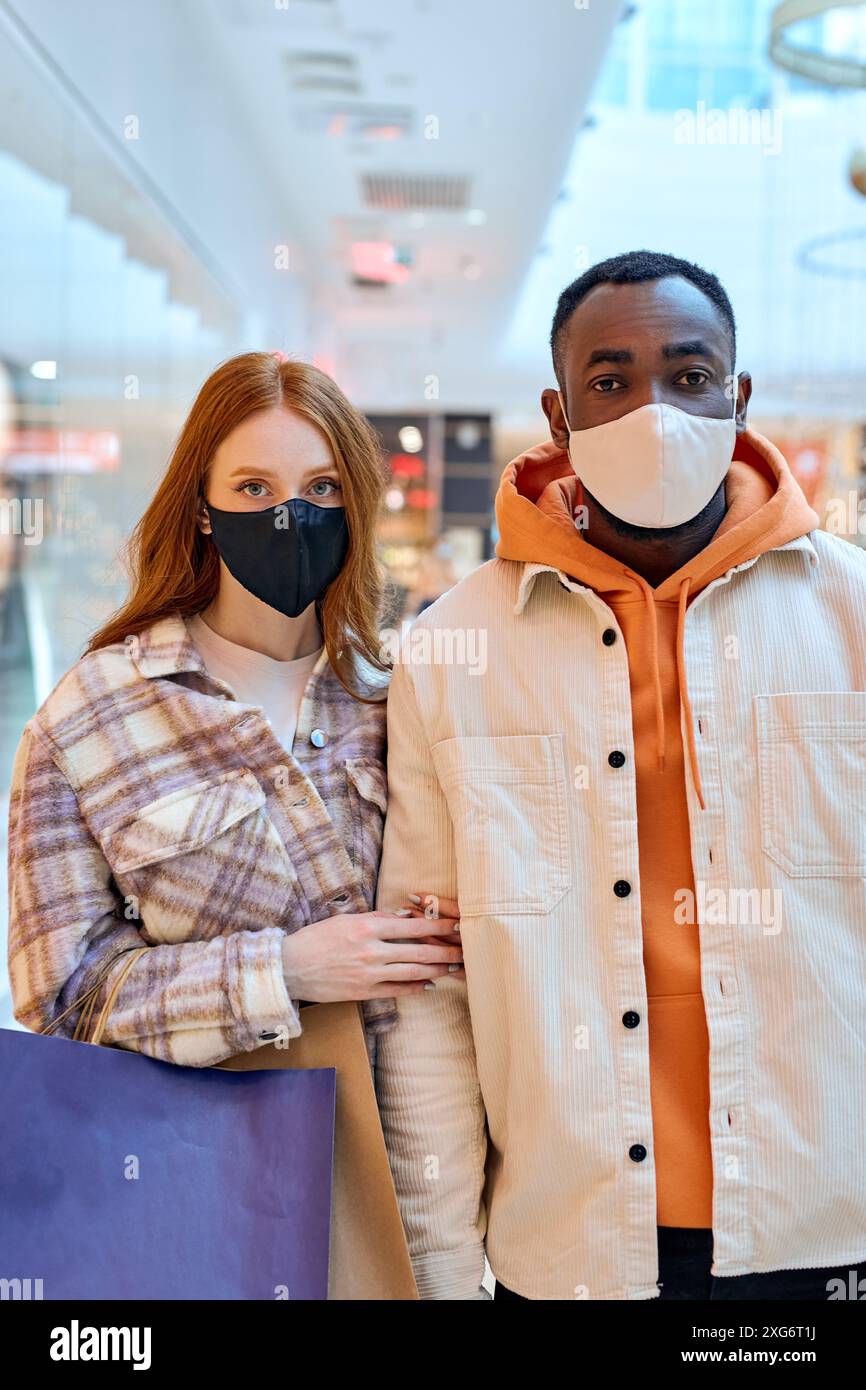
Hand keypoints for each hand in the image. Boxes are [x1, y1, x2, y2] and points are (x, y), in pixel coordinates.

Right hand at [280, 907, 462, 1002]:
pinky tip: (430, 985)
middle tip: (466, 950)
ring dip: (437, 969)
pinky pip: (396, 990)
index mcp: (367, 927)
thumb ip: (376, 918)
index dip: (439, 927)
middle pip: (419, 951)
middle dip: (446, 950)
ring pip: (412, 971)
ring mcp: (369, 974)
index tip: (457, 925)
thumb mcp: (345, 919)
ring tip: (454, 967)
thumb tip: (405, 918)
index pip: (413, 926)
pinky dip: (416, 988)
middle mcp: (372, 951)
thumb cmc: (316, 938)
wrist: (289, 967)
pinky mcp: (363, 992)